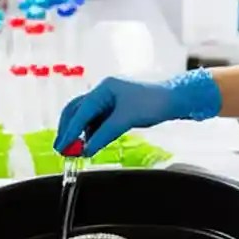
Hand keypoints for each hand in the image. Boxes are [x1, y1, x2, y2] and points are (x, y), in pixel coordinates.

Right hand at [53, 68, 221, 155]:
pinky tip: (90, 144)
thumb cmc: (154, 101)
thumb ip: (104, 134)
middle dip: (68, 129)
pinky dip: (92, 132)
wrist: (177, 98)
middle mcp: (105, 92)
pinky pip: (99, 121)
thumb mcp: (126, 119)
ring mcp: (111, 99)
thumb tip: (86, 150)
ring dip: (80, 132)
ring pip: (88, 117)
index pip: (81, 111)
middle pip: (78, 110)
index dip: (70, 130)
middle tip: (61, 148)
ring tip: (75, 150)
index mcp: (104, 88)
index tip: (62, 146)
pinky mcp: (119, 109)